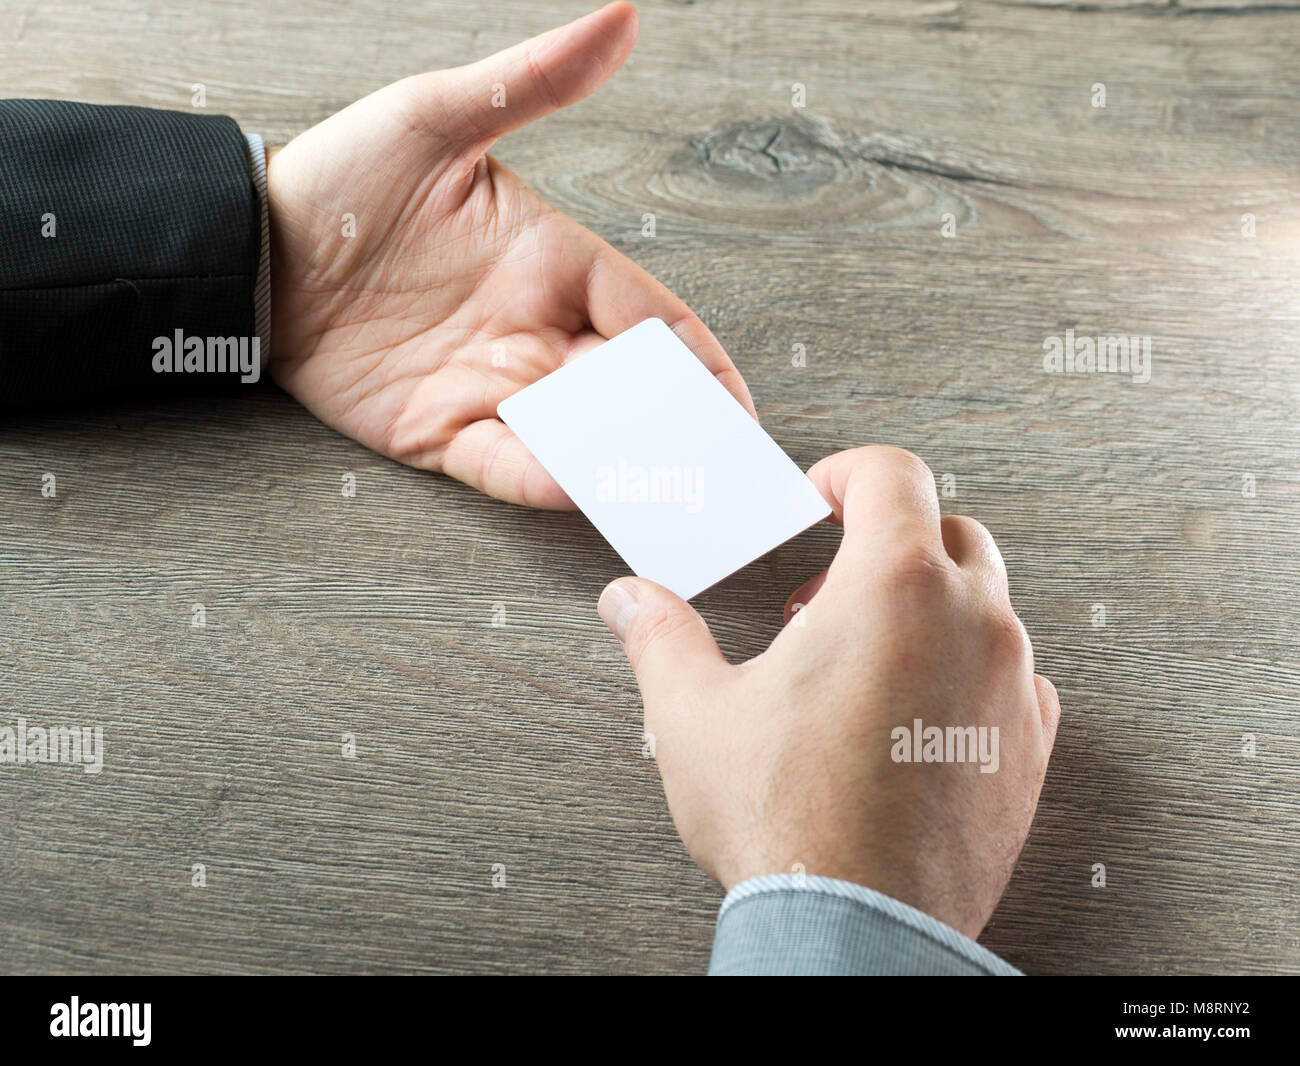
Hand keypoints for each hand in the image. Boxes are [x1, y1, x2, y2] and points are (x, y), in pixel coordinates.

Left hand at [265, 2, 753, 507]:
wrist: (253, 248)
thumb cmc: (344, 177)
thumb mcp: (437, 117)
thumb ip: (532, 82)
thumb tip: (620, 19)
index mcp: (553, 263)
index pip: (650, 318)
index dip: (699, 362)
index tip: (739, 404)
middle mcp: (535, 333)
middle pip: (627, 389)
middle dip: (678, 428)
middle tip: (722, 468)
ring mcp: (491, 387)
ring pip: (577, 438)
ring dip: (622, 464)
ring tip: (669, 494)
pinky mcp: (440, 430)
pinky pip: (503, 466)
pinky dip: (541, 482)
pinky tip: (579, 490)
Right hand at [597, 446, 1060, 938]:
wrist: (858, 928)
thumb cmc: (788, 820)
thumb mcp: (695, 714)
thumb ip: (660, 637)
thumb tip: (631, 600)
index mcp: (892, 586)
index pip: (894, 473)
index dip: (847, 471)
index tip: (822, 496)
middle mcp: (970, 620)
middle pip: (950, 529)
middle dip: (888, 540)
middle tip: (828, 591)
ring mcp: (1011, 683)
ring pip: (987, 602)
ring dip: (928, 607)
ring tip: (861, 660)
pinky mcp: (1028, 745)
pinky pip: (1016, 675)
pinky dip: (970, 669)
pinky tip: (915, 709)